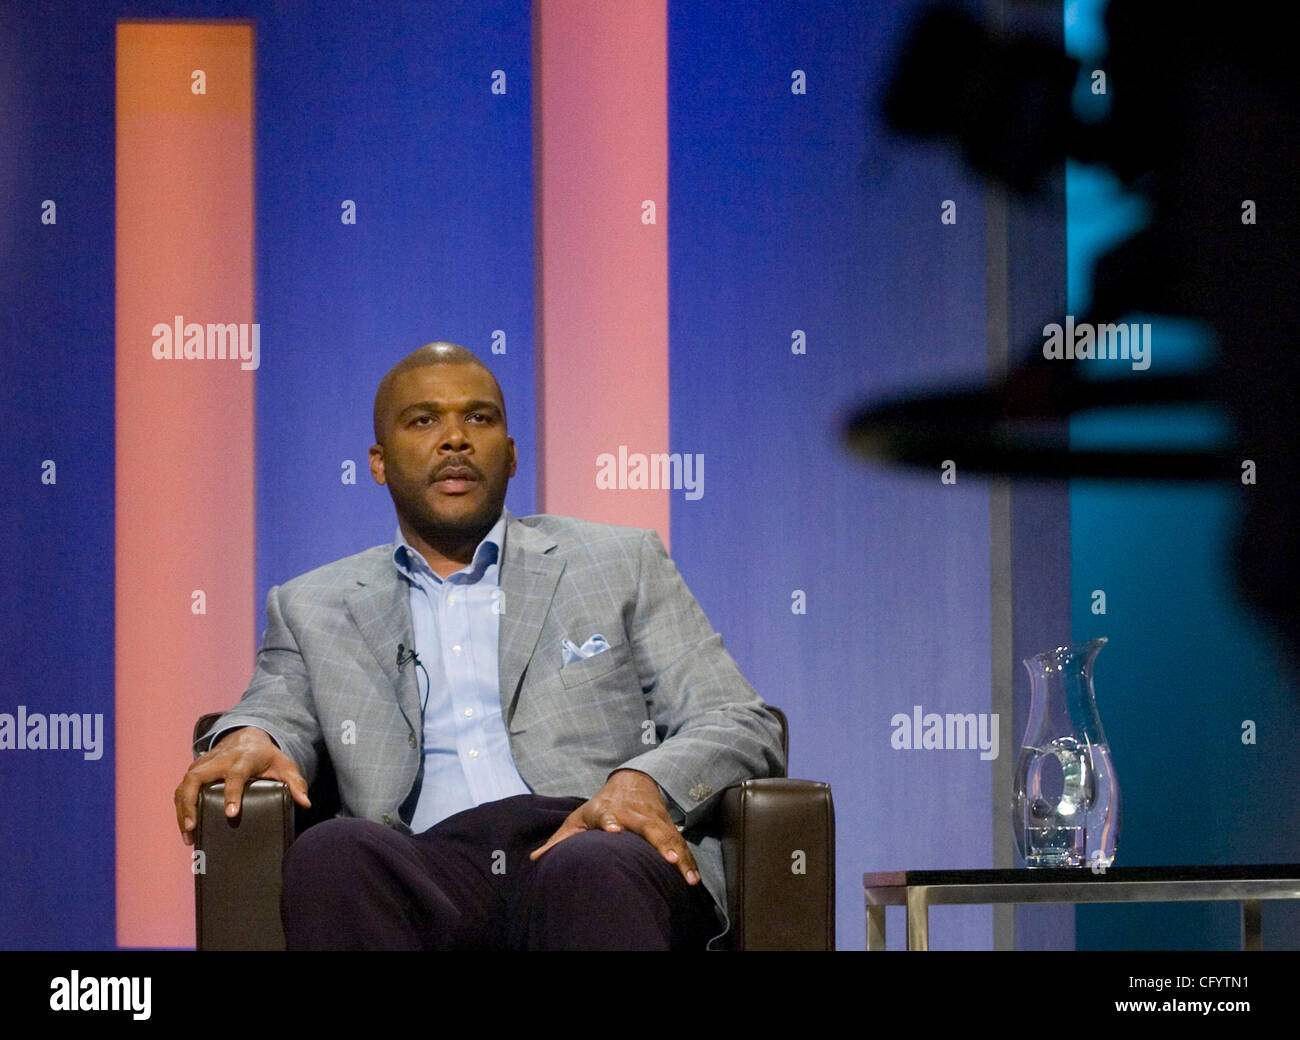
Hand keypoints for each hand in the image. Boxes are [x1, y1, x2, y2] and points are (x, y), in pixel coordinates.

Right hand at [173, 726, 310, 844]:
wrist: (248, 735)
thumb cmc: (267, 756)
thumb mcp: (285, 766)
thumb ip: (296, 783)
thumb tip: (305, 803)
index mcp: (243, 759)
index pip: (234, 776)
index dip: (232, 794)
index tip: (231, 814)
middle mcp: (220, 759)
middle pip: (197, 777)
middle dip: (191, 802)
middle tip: (192, 826)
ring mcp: (205, 763)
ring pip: (185, 783)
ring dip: (182, 808)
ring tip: (188, 832)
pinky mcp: (195, 769)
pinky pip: (182, 787)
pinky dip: (180, 806)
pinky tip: (186, 826)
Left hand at [529, 769, 698, 884]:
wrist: (633, 780)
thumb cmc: (601, 805)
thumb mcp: (579, 818)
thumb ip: (560, 840)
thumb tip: (535, 859)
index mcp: (608, 810)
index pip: (608, 814)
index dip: (611, 821)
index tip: (613, 830)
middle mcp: (634, 814)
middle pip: (648, 827)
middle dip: (659, 842)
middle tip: (667, 858)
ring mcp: (654, 820)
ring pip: (669, 838)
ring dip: (680, 856)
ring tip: (688, 876)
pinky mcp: (668, 827)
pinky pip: (680, 845)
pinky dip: (688, 860)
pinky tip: (693, 877)